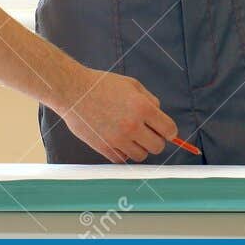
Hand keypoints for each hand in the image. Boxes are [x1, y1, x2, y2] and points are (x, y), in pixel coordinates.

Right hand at [56, 68, 177, 163]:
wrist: (73, 91)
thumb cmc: (102, 85)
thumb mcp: (132, 84)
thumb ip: (150, 100)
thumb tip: (160, 116)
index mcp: (142, 107)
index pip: (169, 130)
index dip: (171, 132)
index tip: (167, 132)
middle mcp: (132, 125)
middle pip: (157, 147)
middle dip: (156, 141)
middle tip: (149, 134)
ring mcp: (118, 138)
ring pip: (141, 156)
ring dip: (140, 148)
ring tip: (132, 137)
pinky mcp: (104, 147)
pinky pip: (122, 159)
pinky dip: (123, 153)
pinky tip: (118, 141)